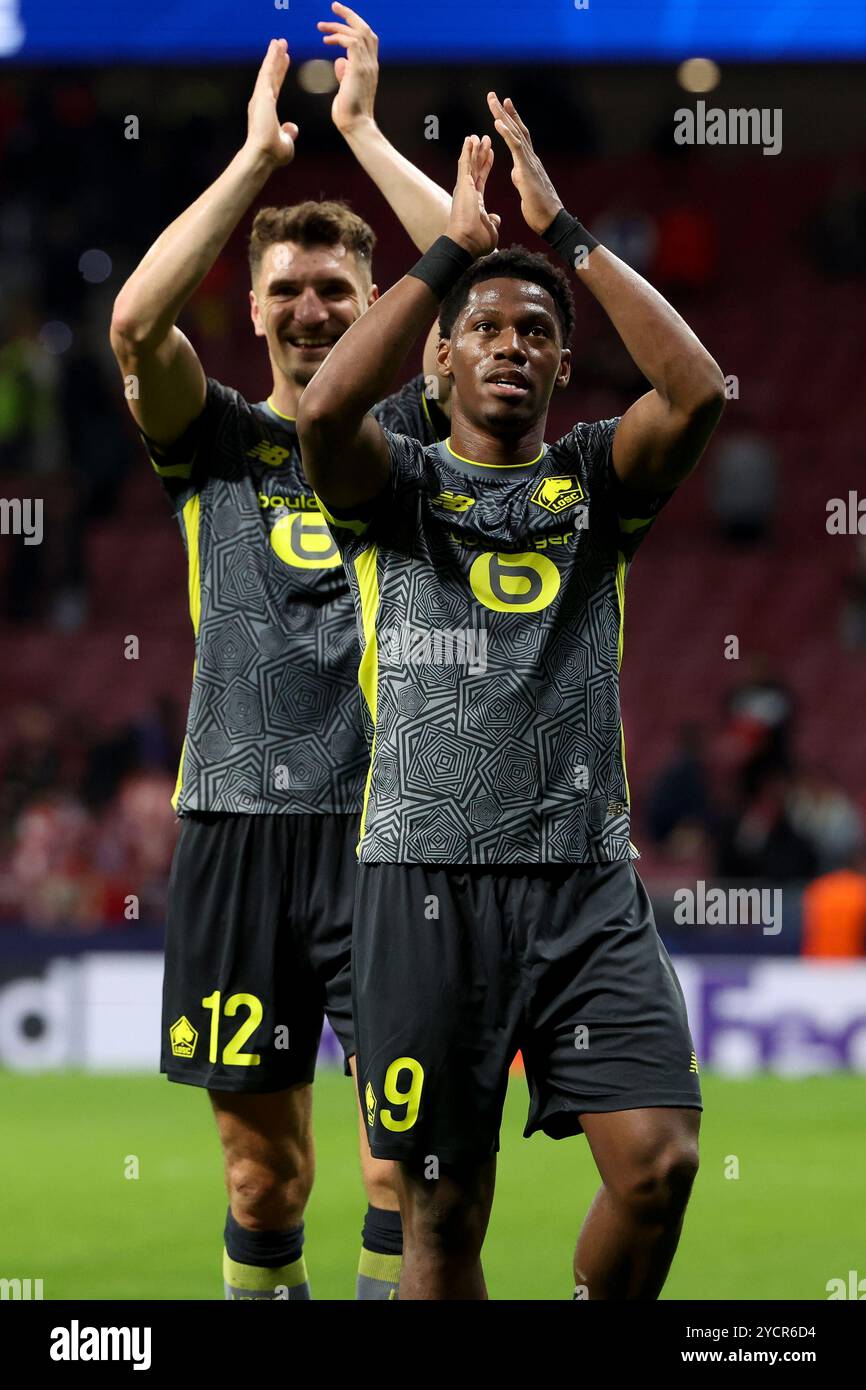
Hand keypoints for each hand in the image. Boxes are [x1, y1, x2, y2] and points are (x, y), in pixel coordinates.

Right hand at [245, 39, 297, 167]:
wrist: (263, 155)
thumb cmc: (272, 154)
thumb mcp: (286, 142)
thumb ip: (288, 133)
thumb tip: (293, 128)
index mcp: (267, 110)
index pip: (275, 86)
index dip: (280, 72)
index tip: (285, 60)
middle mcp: (261, 101)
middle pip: (271, 75)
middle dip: (276, 59)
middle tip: (281, 44)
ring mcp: (260, 97)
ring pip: (268, 70)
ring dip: (273, 54)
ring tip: (279, 40)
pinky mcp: (262, 94)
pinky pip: (267, 72)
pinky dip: (272, 58)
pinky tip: (276, 46)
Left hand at [319, 3, 378, 133]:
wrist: (355, 126)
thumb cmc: (348, 113)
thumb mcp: (345, 88)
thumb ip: (344, 73)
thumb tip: (339, 61)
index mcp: (369, 67)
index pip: (366, 38)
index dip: (353, 25)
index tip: (337, 20)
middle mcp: (371, 63)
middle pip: (365, 29)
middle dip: (349, 15)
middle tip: (333, 6)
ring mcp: (367, 65)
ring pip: (358, 32)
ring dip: (339, 25)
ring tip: (322, 25)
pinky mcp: (359, 69)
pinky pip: (351, 42)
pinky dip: (339, 37)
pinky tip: (327, 40)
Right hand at [445, 135, 499, 258]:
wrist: (466, 243)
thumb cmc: (476, 242)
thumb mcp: (491, 229)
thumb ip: (493, 221)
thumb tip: (496, 218)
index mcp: (475, 201)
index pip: (481, 178)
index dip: (486, 165)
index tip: (491, 154)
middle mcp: (468, 192)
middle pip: (475, 167)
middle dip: (480, 153)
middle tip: (484, 138)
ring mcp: (464, 188)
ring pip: (470, 163)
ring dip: (474, 149)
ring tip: (478, 135)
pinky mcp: (463, 185)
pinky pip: (465, 163)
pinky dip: (467, 151)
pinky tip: (470, 139)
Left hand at [487, 93, 561, 235]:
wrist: (551, 222)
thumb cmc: (540, 211)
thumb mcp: (526, 191)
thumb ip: (520, 178)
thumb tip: (515, 173)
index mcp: (528, 163)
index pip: (519, 138)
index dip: (510, 123)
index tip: (501, 109)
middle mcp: (530, 158)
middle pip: (517, 129)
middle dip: (505, 112)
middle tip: (494, 96)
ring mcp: (529, 162)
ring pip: (516, 133)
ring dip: (503, 116)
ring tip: (494, 101)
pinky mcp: (527, 169)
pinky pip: (516, 147)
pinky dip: (507, 133)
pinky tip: (498, 123)